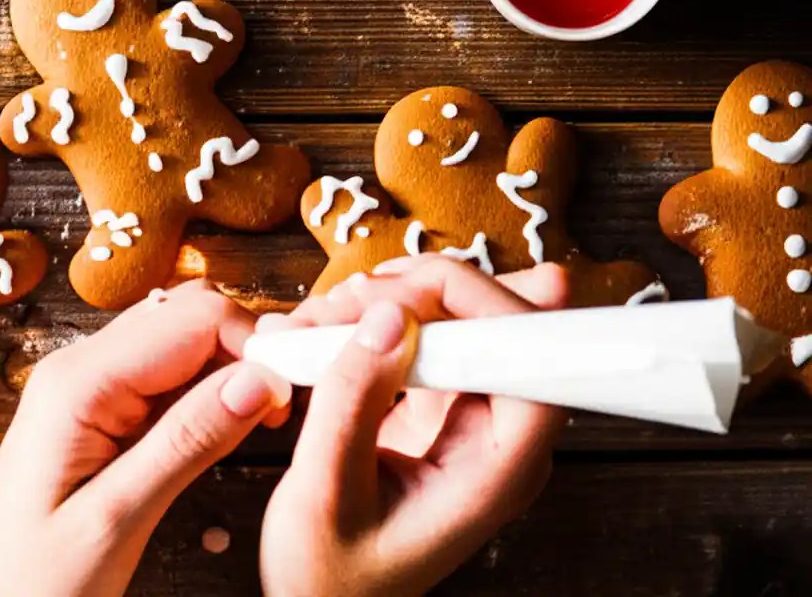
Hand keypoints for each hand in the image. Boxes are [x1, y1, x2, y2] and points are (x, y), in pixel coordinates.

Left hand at [0, 280, 290, 596]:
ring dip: (231, 368)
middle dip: (246, 348)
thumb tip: (261, 378)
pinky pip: (167, 378)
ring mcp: (88, 388)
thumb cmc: (35, 584)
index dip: (253, 345)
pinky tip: (226, 428)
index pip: (192, 319)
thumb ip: (188, 441)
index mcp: (78, 384)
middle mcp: (80, 369)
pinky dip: (207, 392)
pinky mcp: (99, 413)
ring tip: (264, 421)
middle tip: (286, 407)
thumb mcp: (117, 519)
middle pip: (188, 316)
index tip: (293, 394)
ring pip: (182, 342)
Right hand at [257, 256, 568, 596]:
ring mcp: (472, 419)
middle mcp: (499, 438)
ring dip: (394, 303)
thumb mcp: (324, 490)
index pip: (532, 366)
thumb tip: (386, 315)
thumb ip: (352, 400)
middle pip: (501, 330)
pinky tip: (330, 327)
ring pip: (461, 324)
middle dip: (425, 294)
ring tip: (324, 317)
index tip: (413, 289)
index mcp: (496, 472)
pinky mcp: (440, 408)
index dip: (488, 309)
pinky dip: (377, 323)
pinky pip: (427, 340)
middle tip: (352, 299)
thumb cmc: (329, 576)